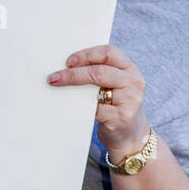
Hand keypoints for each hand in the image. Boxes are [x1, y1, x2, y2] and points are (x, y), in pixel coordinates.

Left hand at [48, 45, 149, 161]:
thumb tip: (67, 67)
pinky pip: (95, 109)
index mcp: (130, 69)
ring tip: (57, 85)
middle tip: (55, 76)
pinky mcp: (121, 118)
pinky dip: (80, 107)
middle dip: (73, 73)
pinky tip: (69, 106)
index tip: (69, 61)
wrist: (131, 136)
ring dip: (73, 85)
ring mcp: (129, 101)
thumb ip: (100, 74)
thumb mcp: (115, 86)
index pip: (109, 53)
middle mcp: (133, 82)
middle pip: (99, 71)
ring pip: (96, 88)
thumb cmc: (116, 107)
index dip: (87, 54)